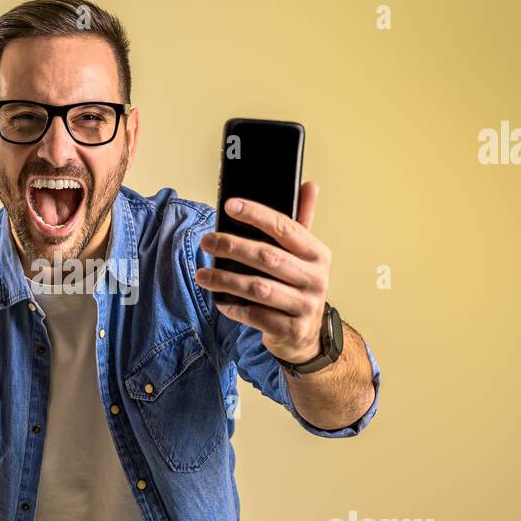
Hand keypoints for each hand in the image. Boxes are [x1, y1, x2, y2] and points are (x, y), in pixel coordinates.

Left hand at [194, 181, 330, 363]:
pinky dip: (234, 308)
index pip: (285, 227)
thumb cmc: (297, 285)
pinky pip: (256, 316)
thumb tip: (309, 185)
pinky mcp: (292, 330)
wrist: (306, 335)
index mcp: (318, 254)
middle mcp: (316, 279)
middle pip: (267, 257)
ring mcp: (306, 306)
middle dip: (232, 246)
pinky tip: (220, 301)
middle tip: (206, 241)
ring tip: (202, 275)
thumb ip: (302, 221)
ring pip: (258, 288)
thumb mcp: (303, 255)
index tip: (229, 205)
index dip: (256, 215)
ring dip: (226, 280)